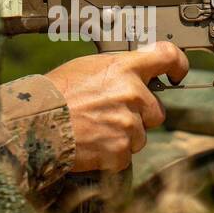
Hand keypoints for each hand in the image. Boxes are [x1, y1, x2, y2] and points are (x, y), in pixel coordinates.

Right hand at [44, 42, 189, 172]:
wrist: (35, 124)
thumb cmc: (54, 94)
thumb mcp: (85, 68)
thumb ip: (116, 71)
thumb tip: (132, 76)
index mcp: (124, 68)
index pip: (167, 57)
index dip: (177, 65)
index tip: (177, 73)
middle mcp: (132, 94)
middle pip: (156, 110)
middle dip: (138, 116)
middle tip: (109, 116)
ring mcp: (129, 124)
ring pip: (140, 135)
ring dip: (123, 136)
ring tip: (94, 130)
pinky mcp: (121, 150)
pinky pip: (126, 155)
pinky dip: (111, 154)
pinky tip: (91, 144)